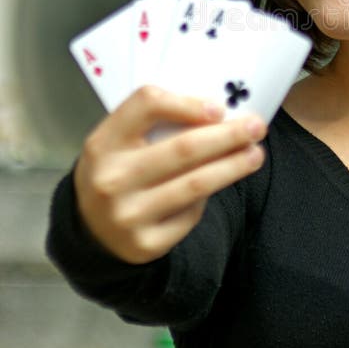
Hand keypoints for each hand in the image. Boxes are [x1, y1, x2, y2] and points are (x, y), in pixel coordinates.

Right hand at [73, 86, 265, 264]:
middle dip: (228, 136)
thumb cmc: (118, 171)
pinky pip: (191, 214)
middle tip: (257, 128)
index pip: (147, 107)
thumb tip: (217, 115)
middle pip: (183, 149)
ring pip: (196, 185)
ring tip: (255, 155)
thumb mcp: (119, 141)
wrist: (91, 229)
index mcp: (103, 143)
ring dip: (233, 166)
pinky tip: (217, 184)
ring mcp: (128, 215)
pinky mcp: (146, 244)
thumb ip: (156, 124)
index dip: (187, 104)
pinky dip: (207, 196)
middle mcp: (112, 179)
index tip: (220, 108)